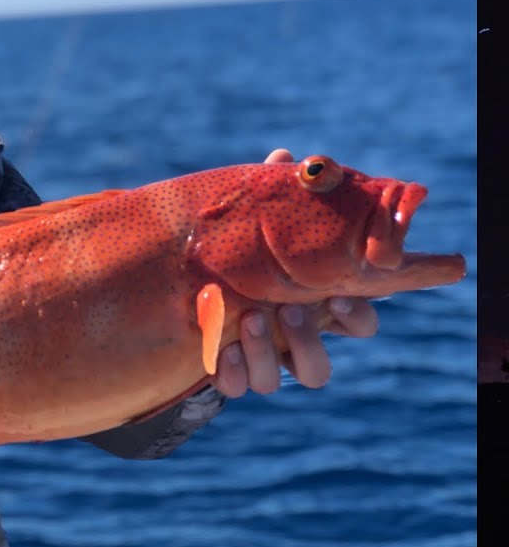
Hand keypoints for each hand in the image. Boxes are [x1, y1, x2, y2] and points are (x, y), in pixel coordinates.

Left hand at [209, 149, 380, 398]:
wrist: (186, 286)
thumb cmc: (239, 251)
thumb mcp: (256, 226)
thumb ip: (274, 200)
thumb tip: (284, 158)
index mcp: (313, 307)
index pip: (358, 323)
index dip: (356, 316)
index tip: (337, 296)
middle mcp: (291, 341)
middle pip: (319, 366)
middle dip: (307, 339)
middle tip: (289, 309)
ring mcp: (260, 361)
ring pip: (279, 381)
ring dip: (266, 352)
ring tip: (251, 316)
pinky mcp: (228, 372)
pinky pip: (237, 388)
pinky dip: (232, 372)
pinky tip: (221, 350)